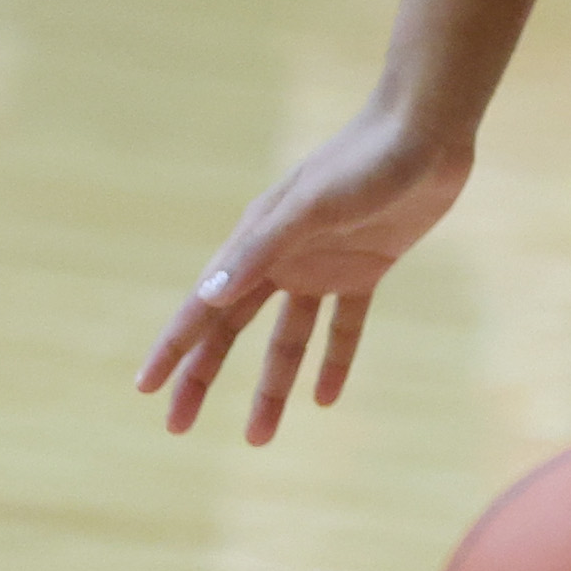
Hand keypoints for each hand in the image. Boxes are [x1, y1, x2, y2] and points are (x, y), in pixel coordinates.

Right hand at [135, 105, 472, 442]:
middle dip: (204, 377)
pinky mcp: (366, 268)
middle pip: (232, 331)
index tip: (145, 389)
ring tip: (257, 437)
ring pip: (288, 340)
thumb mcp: (311, 206)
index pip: (203, 307)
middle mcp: (280, 258)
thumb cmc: (363, 161)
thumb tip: (208, 296)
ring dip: (272, 385)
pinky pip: (344, 325)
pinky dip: (335, 360)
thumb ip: (261, 249)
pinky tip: (325, 399)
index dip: (174, 348)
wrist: (425, 133)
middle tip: (178, 428)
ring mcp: (322, 266)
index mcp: (255, 242)